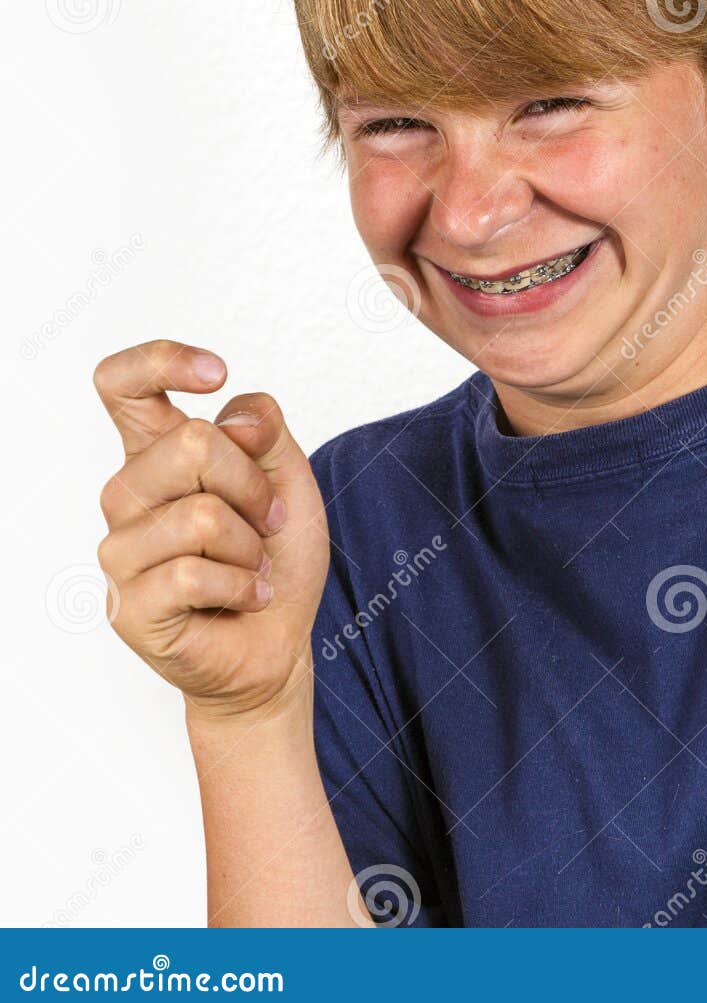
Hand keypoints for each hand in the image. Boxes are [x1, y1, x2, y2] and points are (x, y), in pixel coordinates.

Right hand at [94, 340, 329, 724]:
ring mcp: (121, 549)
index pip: (122, 383)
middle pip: (190, 442)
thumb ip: (266, 431)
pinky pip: (196, 573)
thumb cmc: (274, 555)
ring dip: (251, 545)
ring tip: (251, 566)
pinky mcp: (128, 604)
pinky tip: (245, 596)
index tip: (216, 373)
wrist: (278, 641)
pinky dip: (244, 585)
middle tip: (266, 521)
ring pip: (200, 514)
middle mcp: (128, 493)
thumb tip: (233, 417)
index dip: (162, 360)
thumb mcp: (289, 478)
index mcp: (156, 451)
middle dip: (254, 483)